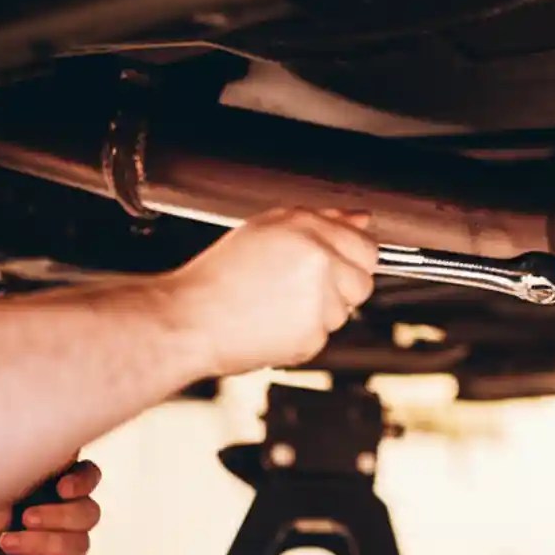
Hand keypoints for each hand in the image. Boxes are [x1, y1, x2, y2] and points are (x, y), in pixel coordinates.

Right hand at [162, 208, 377, 375]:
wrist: (189, 320)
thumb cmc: (218, 277)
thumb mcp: (265, 229)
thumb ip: (322, 220)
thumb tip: (360, 218)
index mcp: (307, 229)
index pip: (365, 245)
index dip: (351, 257)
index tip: (337, 264)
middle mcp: (318, 261)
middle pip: (363, 281)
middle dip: (342, 286)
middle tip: (301, 288)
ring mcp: (319, 301)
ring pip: (344, 311)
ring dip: (321, 311)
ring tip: (279, 304)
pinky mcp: (312, 336)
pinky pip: (324, 336)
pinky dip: (304, 334)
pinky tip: (274, 323)